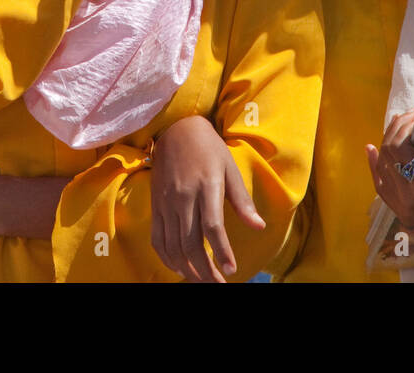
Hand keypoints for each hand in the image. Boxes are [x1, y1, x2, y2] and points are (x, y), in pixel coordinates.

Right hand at [150, 115, 264, 282]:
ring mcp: (165, 203)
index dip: (222, 251)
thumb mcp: (230, 168)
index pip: (212, 227)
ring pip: (173, 246)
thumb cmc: (209, 149)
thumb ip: (242, 200)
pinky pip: (158, 240)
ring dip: (187, 269)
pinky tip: (180, 268)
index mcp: (206, 186)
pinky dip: (167, 259)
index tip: (231, 270)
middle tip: (218, 284)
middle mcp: (183, 197)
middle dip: (205, 270)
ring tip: (202, 280)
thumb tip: (259, 226)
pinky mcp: (155, 206)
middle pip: (191, 243)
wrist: (175, 130)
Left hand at [366, 110, 413, 236]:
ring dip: (386, 145)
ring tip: (396, 124)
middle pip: (387, 157)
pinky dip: (375, 168)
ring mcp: (404, 209)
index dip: (402, 127)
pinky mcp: (404, 212)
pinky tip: (371, 150)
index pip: (398, 150)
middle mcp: (409, 201)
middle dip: (395, 132)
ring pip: (382, 170)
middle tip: (409, 116)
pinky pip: (382, 187)